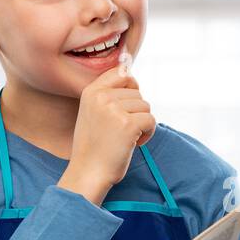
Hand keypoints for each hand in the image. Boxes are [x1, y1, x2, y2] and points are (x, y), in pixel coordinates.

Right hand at [62, 51, 156, 196]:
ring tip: (125, 137)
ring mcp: (114, 110)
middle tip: (122, 129)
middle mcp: (101, 97)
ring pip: (145, 106)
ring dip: (142, 123)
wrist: (88, 173)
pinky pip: (151, 120)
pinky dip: (148, 134)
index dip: (131, 86)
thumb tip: (128, 67)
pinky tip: (134, 144)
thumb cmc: (94, 146)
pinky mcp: (128, 124)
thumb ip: (108, 93)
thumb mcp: (93, 112)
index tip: (127, 105)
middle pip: (137, 91)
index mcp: (91, 91)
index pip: (121, 72)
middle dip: (136, 111)